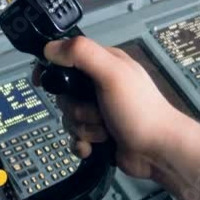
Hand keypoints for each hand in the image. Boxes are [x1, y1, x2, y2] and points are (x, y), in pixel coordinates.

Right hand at [39, 37, 188, 178]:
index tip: (42, 81)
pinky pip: (75, 138)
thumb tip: (50, 48)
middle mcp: (100, 86)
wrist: (158, 151)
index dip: (52, 68)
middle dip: (76, 108)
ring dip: (84, 128)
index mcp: (105, 64)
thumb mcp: (112, 73)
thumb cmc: (139, 110)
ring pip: (69, 118)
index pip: (67, 57)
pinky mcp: (98, 134)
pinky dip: (82, 145)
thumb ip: (82, 54)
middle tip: (96, 111)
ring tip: (104, 131)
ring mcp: (99, 111)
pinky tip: (94, 148)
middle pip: (64, 94)